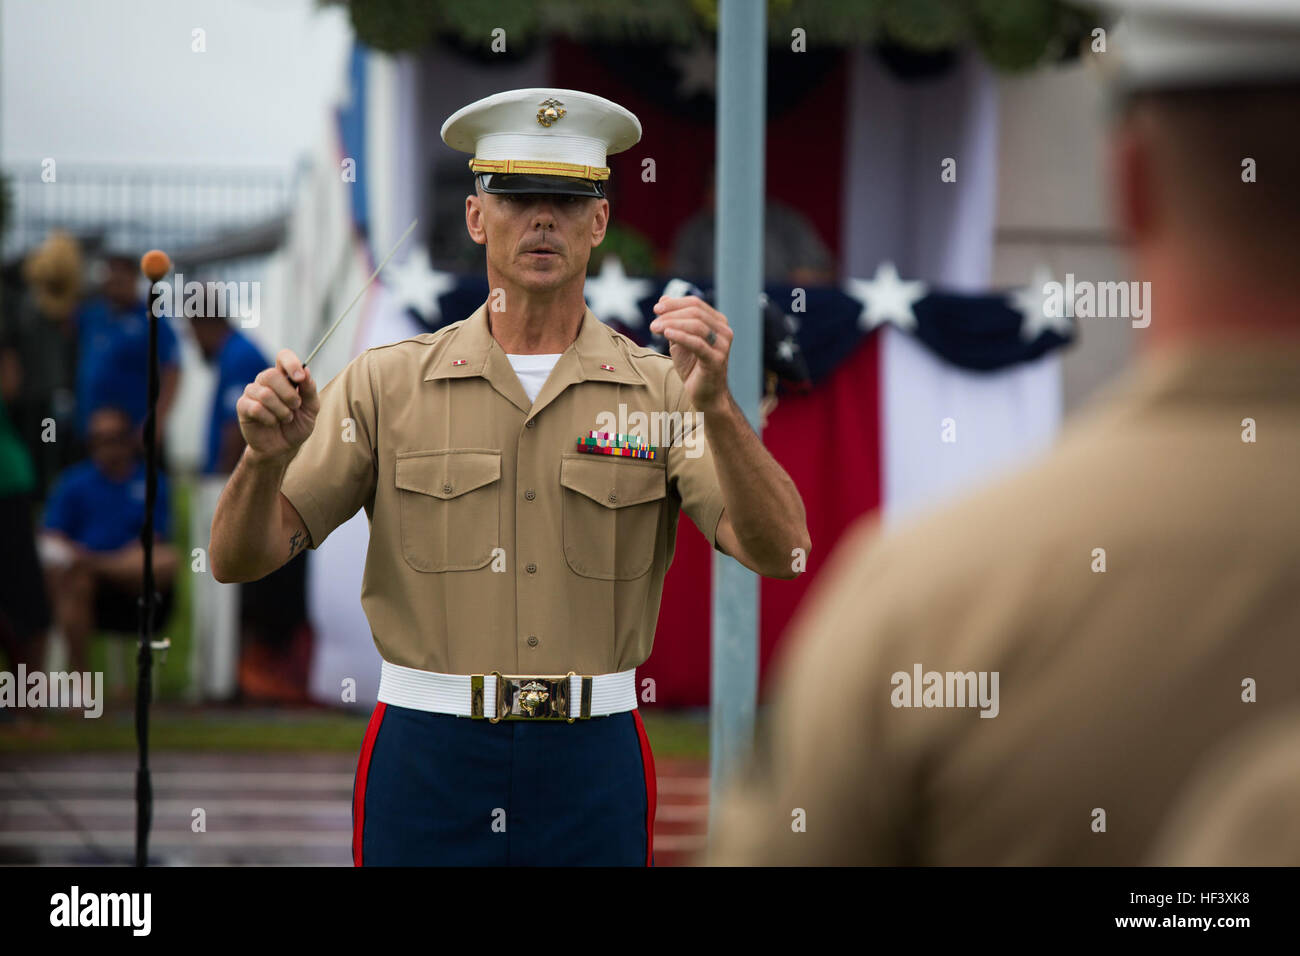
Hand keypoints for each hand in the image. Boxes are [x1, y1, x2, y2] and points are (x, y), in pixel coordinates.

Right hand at [237, 349, 318, 463]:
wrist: (283, 448)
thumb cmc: (296, 426)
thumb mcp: (311, 409)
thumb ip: (309, 390)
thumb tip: (305, 371)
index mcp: (284, 376)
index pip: (283, 356)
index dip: (291, 363)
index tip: (299, 378)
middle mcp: (266, 381)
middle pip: (272, 374)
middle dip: (289, 394)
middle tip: (295, 407)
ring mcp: (253, 392)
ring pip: (265, 394)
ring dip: (281, 410)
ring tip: (286, 418)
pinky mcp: (243, 406)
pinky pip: (256, 407)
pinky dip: (269, 418)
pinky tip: (272, 423)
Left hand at [649, 295, 732, 412]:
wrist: (705, 395)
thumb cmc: (693, 368)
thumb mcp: (680, 341)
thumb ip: (674, 321)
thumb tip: (663, 299)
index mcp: (718, 323)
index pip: (696, 304)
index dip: (675, 303)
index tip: (656, 309)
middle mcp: (724, 331)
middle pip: (696, 312)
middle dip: (671, 314)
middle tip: (653, 323)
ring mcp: (722, 346)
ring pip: (696, 325)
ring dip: (672, 324)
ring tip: (655, 329)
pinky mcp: (716, 360)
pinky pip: (697, 344)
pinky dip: (680, 336)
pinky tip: (667, 334)